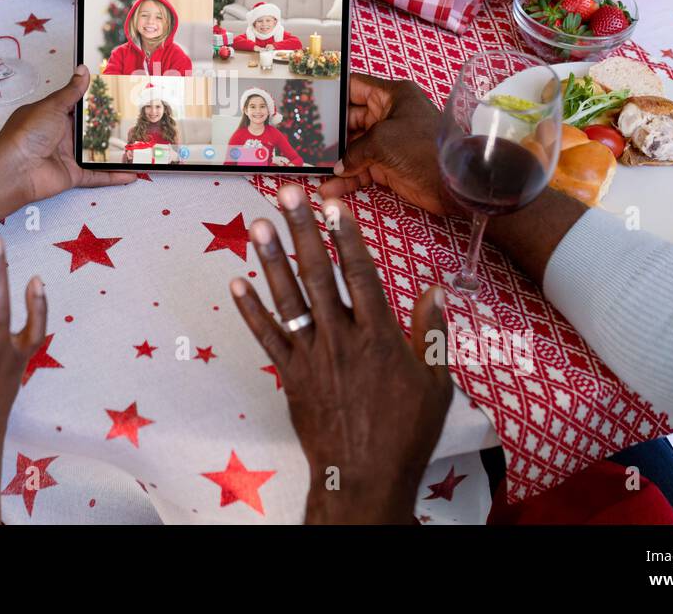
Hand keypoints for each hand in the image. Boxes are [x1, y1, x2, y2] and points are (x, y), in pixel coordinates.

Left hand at [0, 65, 135, 202]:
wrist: (14, 170)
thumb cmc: (27, 134)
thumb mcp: (51, 106)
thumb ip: (71, 92)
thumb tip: (82, 70)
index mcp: (54, 115)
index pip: (78, 106)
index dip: (96, 100)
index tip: (118, 93)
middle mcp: (62, 135)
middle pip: (91, 129)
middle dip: (111, 125)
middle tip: (136, 116)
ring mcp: (69, 156)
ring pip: (98, 152)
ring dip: (116, 150)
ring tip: (140, 144)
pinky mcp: (74, 175)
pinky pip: (98, 175)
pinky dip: (114, 176)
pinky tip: (133, 173)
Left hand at [230, 185, 451, 523]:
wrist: (367, 478)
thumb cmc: (407, 432)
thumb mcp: (436, 382)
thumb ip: (431, 332)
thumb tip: (435, 290)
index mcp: (381, 336)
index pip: (360, 273)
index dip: (346, 235)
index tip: (334, 204)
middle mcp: (342, 338)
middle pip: (319, 274)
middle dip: (303, 230)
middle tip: (288, 194)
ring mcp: (312, 356)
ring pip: (289, 299)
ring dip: (271, 260)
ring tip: (259, 224)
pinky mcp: (291, 376)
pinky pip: (267, 338)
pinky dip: (251, 311)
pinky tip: (237, 283)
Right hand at [319, 74, 451, 214]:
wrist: (455, 183)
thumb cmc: (424, 149)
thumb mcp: (382, 141)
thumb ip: (354, 150)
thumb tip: (338, 165)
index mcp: (392, 96)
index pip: (354, 87)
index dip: (332, 93)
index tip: (309, 100)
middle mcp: (388, 115)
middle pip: (349, 120)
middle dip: (327, 133)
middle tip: (304, 141)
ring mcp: (387, 141)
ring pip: (352, 148)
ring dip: (334, 160)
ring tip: (311, 168)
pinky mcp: (388, 165)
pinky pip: (360, 169)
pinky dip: (346, 179)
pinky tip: (329, 188)